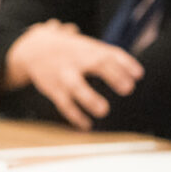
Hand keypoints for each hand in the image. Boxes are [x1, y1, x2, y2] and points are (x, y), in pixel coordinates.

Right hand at [2, 21, 143, 129]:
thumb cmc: (68, 49)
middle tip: (128, 88)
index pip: (109, 53)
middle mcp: (76, 60)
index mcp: (87, 48)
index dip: (125, 63)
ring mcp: (63, 75)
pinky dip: (75, 116)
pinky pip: (64, 104)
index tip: (139, 74)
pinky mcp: (53, 89)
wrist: (31, 48)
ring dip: (89, 98)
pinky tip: (87, 125)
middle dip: (112, 75)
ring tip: (103, 110)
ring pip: (76, 86)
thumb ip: (109, 57)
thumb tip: (138, 73)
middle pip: (96, 64)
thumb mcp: (85, 45)